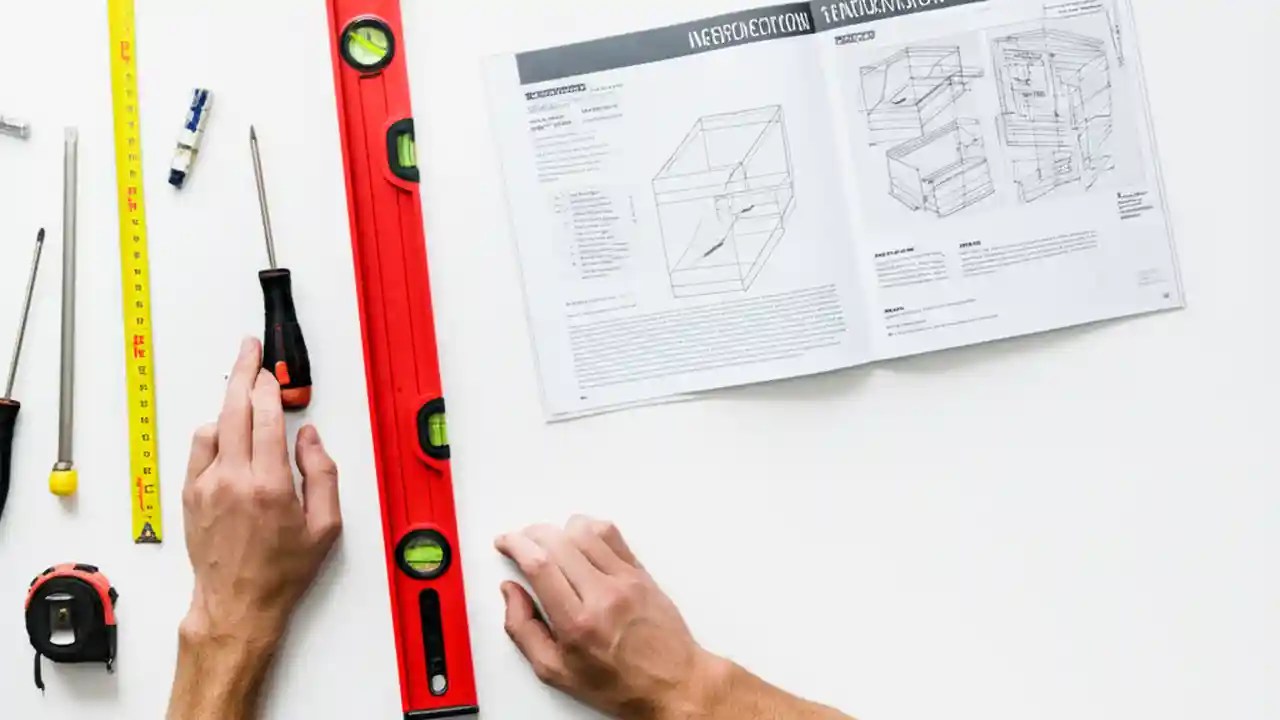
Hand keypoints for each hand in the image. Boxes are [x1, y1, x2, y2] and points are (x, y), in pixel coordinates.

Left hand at [180, 337, 342, 649]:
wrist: (237, 603)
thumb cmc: (281, 570)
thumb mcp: (326, 526)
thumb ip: (322, 474)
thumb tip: (309, 437)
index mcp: (270, 485)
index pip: (266, 418)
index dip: (269, 387)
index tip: (272, 373)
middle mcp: (234, 479)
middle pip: (234, 408)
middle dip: (243, 372)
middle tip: (248, 349)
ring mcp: (207, 485)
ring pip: (214, 425)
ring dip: (229, 403)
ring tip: (242, 391)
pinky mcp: (191, 494)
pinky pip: (199, 447)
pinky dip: (214, 431)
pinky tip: (227, 429)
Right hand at [497, 517, 727, 719]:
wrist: (672, 683)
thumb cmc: (618, 683)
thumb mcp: (556, 672)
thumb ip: (523, 631)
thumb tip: (511, 592)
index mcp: (577, 623)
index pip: (540, 566)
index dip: (515, 546)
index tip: (505, 543)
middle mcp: (603, 596)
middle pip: (558, 542)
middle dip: (531, 534)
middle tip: (521, 542)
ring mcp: (626, 580)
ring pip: (585, 531)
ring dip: (559, 529)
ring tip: (550, 543)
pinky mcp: (641, 573)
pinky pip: (612, 534)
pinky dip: (589, 528)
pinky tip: (580, 540)